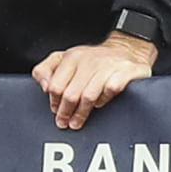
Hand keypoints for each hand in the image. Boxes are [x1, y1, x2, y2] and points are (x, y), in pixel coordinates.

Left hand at [31, 31, 155, 129]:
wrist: (126, 49)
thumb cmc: (91, 59)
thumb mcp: (63, 58)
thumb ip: (45, 70)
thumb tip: (44, 86)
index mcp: (71, 57)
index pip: (56, 85)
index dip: (54, 101)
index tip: (55, 111)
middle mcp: (89, 60)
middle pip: (71, 93)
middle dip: (65, 111)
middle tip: (63, 122)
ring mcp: (107, 66)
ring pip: (88, 95)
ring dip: (81, 112)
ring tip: (76, 122)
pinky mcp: (125, 71)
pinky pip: (111, 90)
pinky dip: (103, 100)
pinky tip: (99, 105)